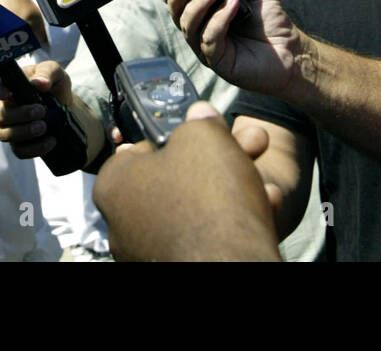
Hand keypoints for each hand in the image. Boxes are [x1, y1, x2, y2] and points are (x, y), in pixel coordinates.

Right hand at [0, 59, 76, 157]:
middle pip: (0, 114)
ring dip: (24, 132)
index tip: (7, 94)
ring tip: (44, 127)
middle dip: (19, 114)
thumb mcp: (56, 73)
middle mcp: (6, 107)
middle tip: (41, 111)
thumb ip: (46, 73)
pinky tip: (51, 141)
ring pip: (4, 134)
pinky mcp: (19, 144)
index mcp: (11, 86)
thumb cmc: (55, 86)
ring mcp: (10, 127)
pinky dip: (34, 148)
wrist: (67, 110)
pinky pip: (19, 151)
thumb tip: (38, 83)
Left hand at [93, 102, 281, 260]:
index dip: (175, 133)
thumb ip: (200, 121)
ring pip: (197, 205)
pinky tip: (265, 204)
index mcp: (115, 185)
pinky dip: (232, 218)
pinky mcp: (179, 265)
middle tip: (248, 143)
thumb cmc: (208, 196)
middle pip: (176, 176)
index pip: (138, 148)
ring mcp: (150, 250)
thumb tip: (200, 115)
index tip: (203, 128)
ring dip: (233, 185)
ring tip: (264, 176)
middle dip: (218, 157)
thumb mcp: (205, 136)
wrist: (231, 263)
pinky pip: (206, 234)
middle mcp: (124, 222)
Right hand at [161, 0, 300, 96]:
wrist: (291, 50)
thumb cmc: (269, 20)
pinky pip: (209, 38)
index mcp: (202, 12)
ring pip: (188, 24)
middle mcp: (198, 30)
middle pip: (176, 10)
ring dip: (200, 2)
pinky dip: (218, 18)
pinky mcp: (218, 61)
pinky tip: (233, 4)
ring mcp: (206, 47)